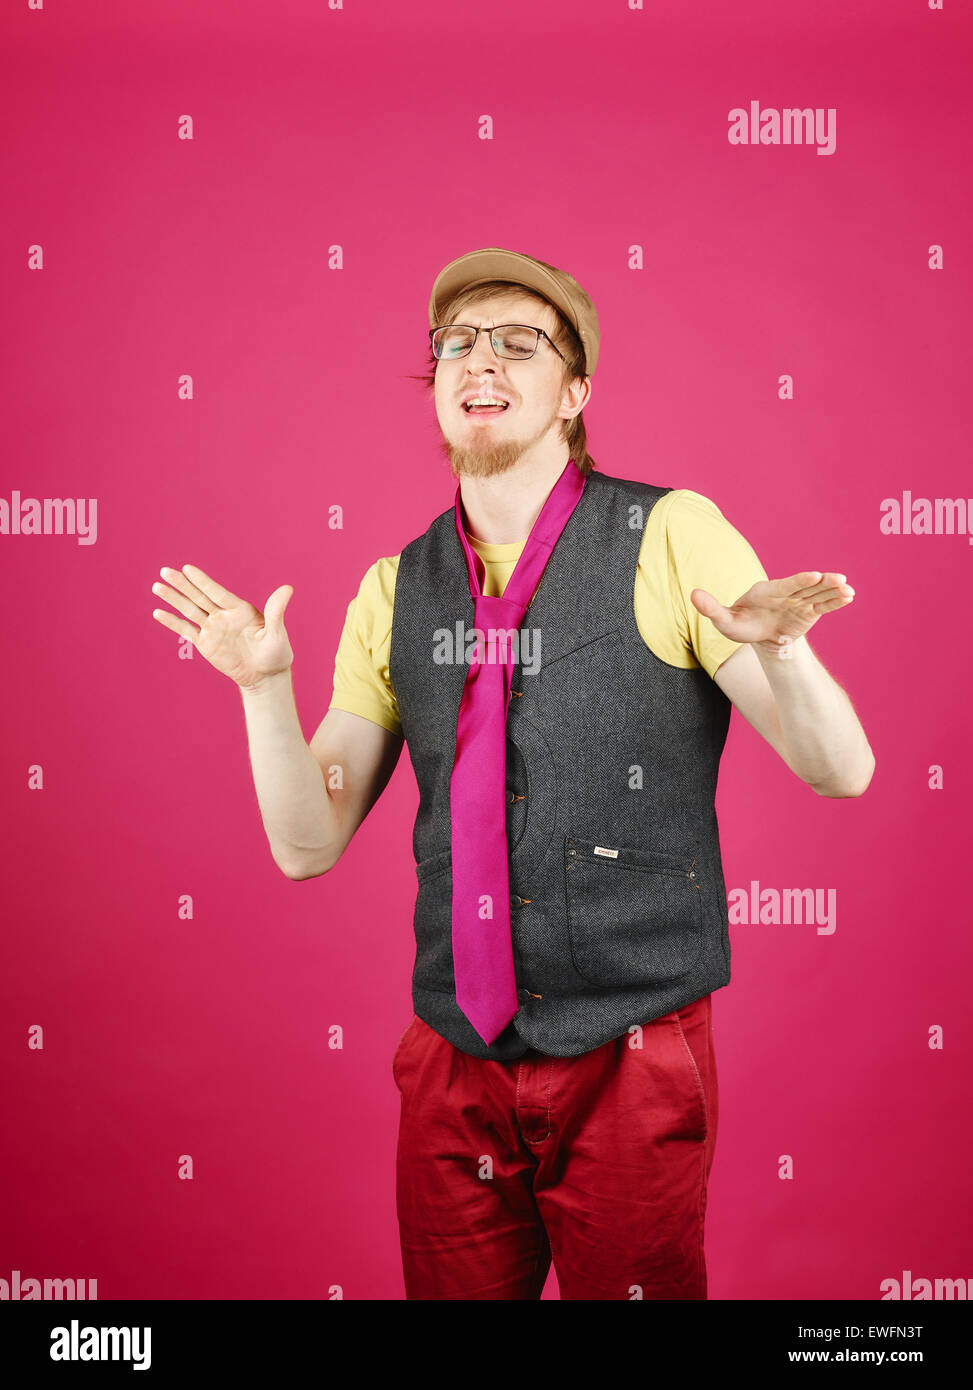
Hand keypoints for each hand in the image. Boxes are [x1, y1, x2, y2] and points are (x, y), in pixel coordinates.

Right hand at [151, 563, 294, 689]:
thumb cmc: (276, 654)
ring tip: (157, 586)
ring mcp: (213, 629)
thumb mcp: (277, 633)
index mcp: (240, 609)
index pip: (217, 592)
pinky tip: (158, 613)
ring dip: (174, 599)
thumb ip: (276, 611)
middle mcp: (224, 615)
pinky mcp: (205, 644)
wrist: (265, 676)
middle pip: (199, 597)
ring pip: (189, 611)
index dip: (202, 581)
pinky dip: (172, 622)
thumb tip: (287, 588)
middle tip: (165, 571)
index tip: (187, 569)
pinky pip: (186, 630)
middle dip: (182, 585)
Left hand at [690, 571, 854, 651]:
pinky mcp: (809, 612)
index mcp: (767, 591)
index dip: (800, 580)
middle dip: (823, 583)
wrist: (757, 635)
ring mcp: (799, 601)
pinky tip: (849, 597)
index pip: (786, 584)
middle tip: (840, 579)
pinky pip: (823, 606)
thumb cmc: (739, 625)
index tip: (814, 575)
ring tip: (849, 589)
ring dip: (833, 590)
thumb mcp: (723, 621)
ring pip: (818, 594)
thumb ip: (711, 608)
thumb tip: (693, 594)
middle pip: (806, 587)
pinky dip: (835, 602)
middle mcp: (786, 593)